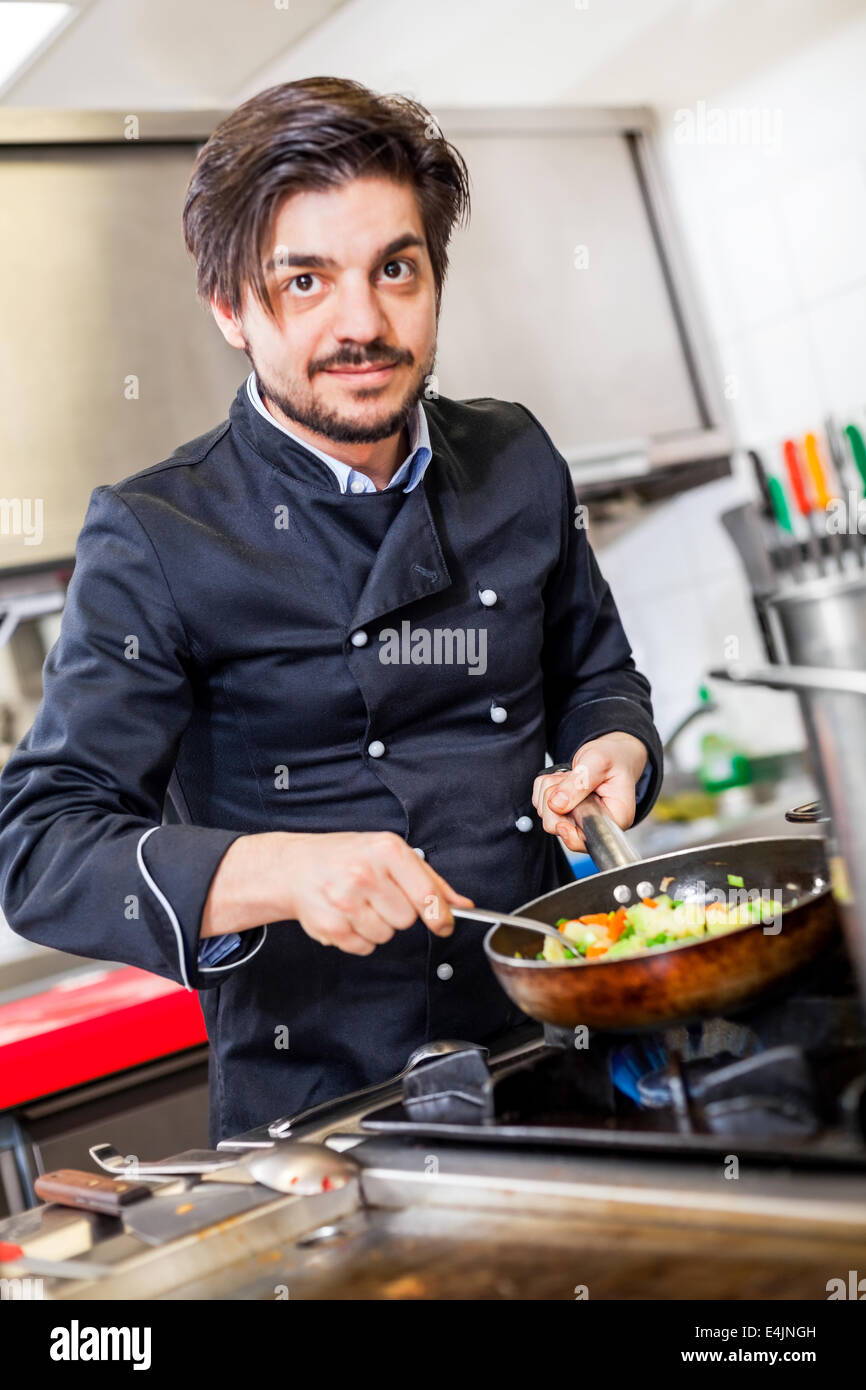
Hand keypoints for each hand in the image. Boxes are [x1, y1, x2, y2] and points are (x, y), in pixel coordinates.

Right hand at [202, 830, 473, 956]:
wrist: (295, 867)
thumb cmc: (347, 857)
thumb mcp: (390, 853)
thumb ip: (430, 880)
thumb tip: (463, 905)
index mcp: (386, 850)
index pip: (426, 895)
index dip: (440, 916)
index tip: (443, 924)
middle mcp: (365, 874)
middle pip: (407, 920)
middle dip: (397, 913)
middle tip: (378, 896)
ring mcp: (345, 901)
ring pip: (386, 936)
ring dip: (377, 926)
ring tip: (358, 904)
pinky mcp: (330, 926)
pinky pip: (364, 948)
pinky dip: (358, 938)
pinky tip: (345, 916)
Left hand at [532, 732, 647, 853]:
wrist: (611, 753)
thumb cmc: (613, 758)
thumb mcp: (599, 762)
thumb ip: (580, 783)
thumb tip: (558, 804)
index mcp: (615, 819)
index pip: (588, 840)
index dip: (569, 832)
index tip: (560, 814)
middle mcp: (595, 824)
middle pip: (557, 826)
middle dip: (555, 800)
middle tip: (571, 780)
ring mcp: (576, 820)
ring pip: (546, 814)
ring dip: (550, 791)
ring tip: (571, 777)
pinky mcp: (563, 813)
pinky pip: (539, 803)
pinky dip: (545, 788)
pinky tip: (564, 780)